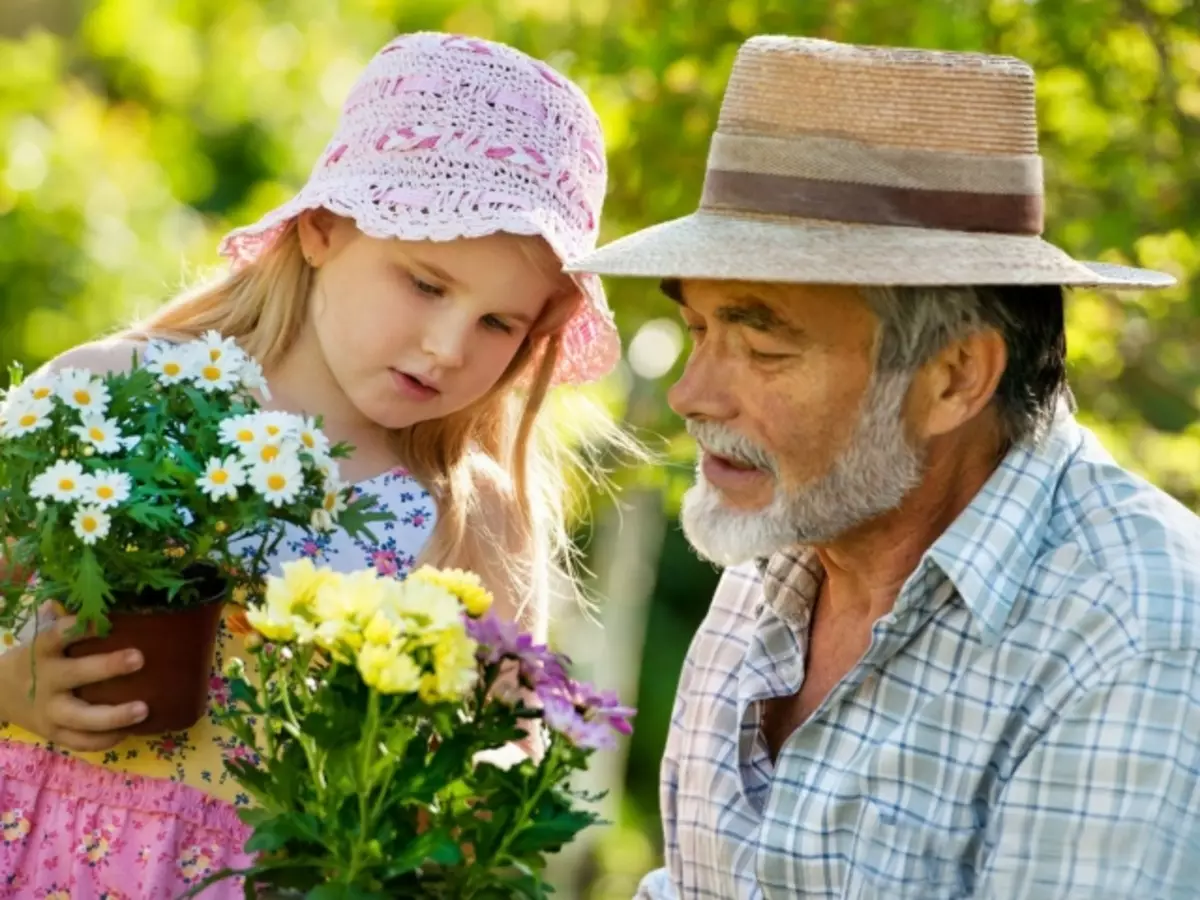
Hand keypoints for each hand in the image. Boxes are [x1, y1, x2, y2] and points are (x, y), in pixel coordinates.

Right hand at [0, 613, 147, 750]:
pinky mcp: (53, 734)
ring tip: (144, 709)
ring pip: (81, 718)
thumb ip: (66, 623)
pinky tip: (130, 732)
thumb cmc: (35, 660)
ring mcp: (48, 711)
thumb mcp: (41, 640)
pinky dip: (104, 740)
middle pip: (75, 674)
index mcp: (41, 651)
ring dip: (114, 715)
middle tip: (139, 657)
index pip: (58, 635)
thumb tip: (97, 601)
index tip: (104, 621)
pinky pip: (80, 741)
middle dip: (108, 666)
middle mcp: (45, 680)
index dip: (80, 627)